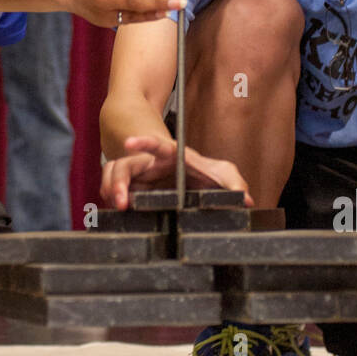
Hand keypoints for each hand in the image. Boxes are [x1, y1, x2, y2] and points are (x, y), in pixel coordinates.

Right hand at [100, 134, 252, 209]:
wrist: (191, 181)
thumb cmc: (203, 173)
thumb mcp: (221, 174)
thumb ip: (234, 183)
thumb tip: (246, 198)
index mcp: (168, 154)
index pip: (153, 145)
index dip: (142, 142)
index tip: (129, 143)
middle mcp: (148, 164)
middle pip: (122, 166)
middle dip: (117, 182)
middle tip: (121, 202)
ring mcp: (137, 178)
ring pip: (111, 178)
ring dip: (110, 192)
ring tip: (117, 208)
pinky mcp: (132, 192)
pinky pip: (113, 193)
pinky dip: (111, 201)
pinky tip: (116, 213)